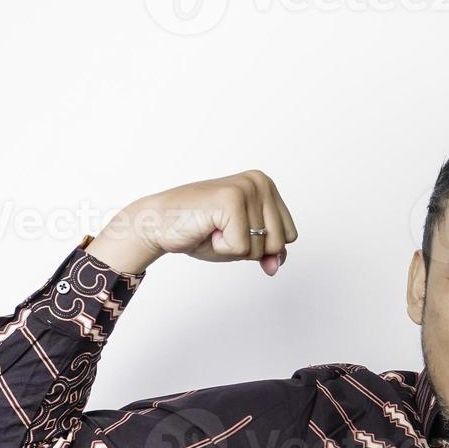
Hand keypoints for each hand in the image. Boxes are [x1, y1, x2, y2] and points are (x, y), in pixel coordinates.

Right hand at [86, 169, 297, 276]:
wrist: (158, 224)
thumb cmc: (200, 231)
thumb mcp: (243, 245)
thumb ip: (269, 252)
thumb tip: (277, 266)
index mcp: (267, 186)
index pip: (289, 236)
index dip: (262, 246)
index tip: (234, 231)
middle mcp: (260, 182)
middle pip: (279, 243)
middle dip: (249, 249)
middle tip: (221, 231)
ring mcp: (246, 188)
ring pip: (260, 248)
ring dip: (233, 249)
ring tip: (213, 229)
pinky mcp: (231, 200)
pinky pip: (241, 247)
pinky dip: (221, 248)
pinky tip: (207, 229)